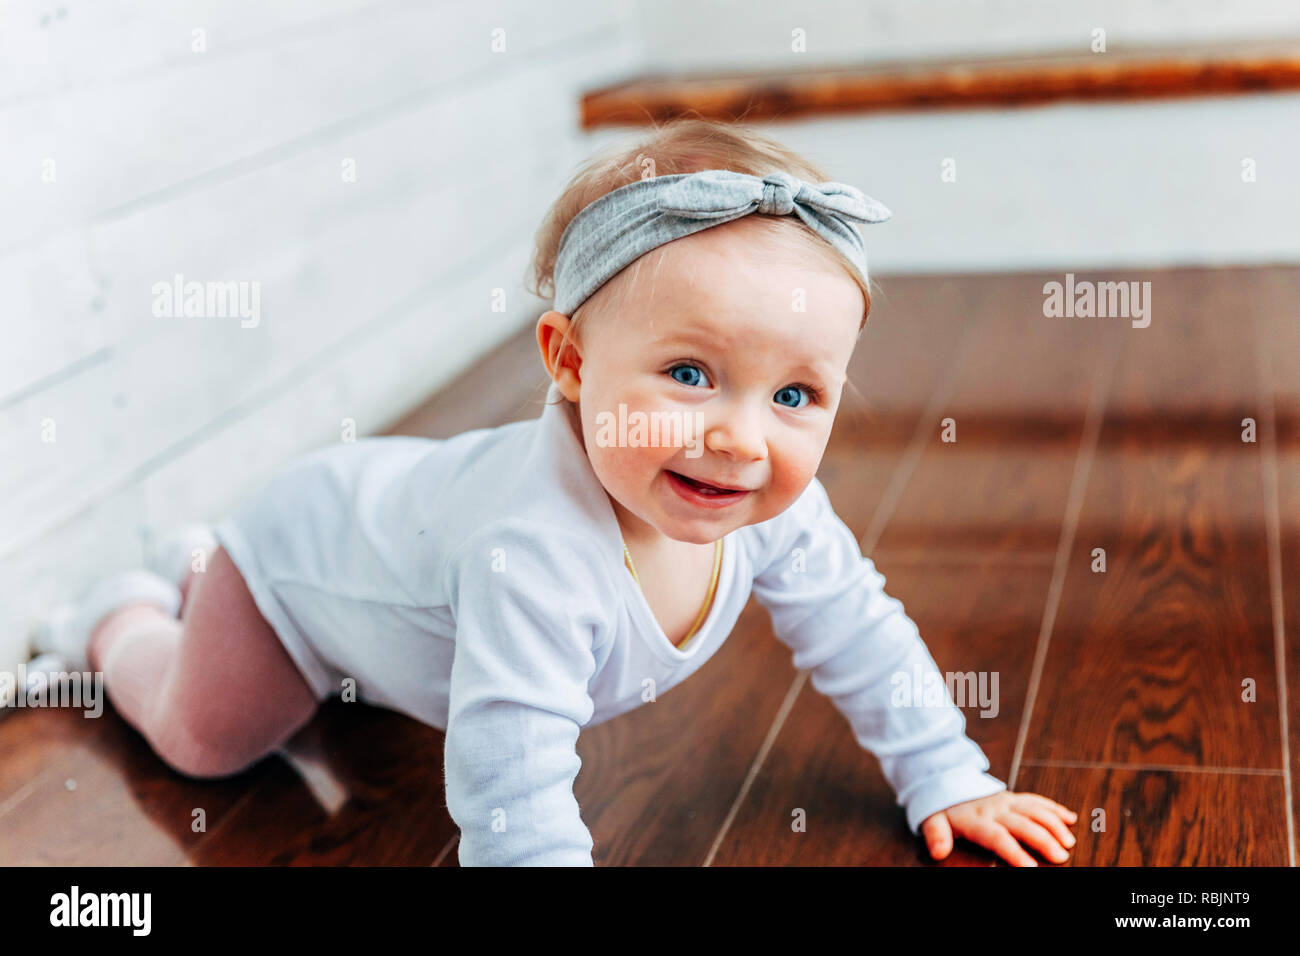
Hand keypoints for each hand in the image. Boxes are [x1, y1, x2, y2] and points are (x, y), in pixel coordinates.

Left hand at [920, 790, 1077, 865]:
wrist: (946, 780)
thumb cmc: (942, 808)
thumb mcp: (932, 820)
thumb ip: (936, 835)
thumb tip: (938, 853)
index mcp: (976, 819)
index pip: (998, 837)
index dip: (1014, 852)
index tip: (1030, 867)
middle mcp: (995, 809)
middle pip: (1023, 824)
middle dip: (1043, 839)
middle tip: (1061, 856)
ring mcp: (1007, 801)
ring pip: (1035, 810)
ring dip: (1054, 824)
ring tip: (1068, 842)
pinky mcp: (1014, 797)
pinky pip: (1036, 800)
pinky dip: (1054, 808)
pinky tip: (1070, 818)